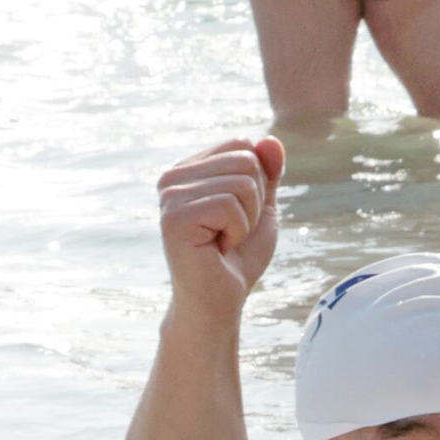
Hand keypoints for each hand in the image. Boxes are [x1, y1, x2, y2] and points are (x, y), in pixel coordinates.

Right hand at [156, 138, 284, 309]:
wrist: (220, 300)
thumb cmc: (238, 256)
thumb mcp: (261, 208)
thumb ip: (267, 173)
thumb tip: (271, 140)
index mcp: (189, 169)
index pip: (243, 144)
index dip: (259, 182)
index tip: (239, 213)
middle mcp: (172, 177)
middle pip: (246, 160)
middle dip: (255, 202)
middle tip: (232, 230)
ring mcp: (169, 195)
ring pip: (243, 183)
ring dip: (247, 220)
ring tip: (223, 239)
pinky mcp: (174, 216)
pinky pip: (231, 206)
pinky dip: (238, 232)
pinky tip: (217, 248)